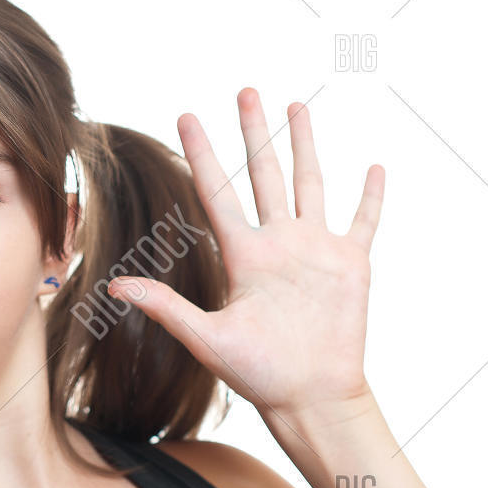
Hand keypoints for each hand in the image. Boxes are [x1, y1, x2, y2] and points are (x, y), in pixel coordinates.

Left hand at [109, 89, 383, 420]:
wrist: (311, 397)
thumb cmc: (259, 374)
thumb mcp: (206, 337)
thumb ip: (166, 307)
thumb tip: (113, 288)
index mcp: (243, 255)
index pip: (216, 191)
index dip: (200, 153)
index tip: (185, 115)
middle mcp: (277, 244)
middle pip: (263, 173)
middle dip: (255, 132)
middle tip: (246, 90)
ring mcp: (316, 250)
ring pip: (311, 183)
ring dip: (304, 145)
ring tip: (296, 107)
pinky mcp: (351, 264)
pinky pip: (363, 221)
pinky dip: (370, 196)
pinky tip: (374, 166)